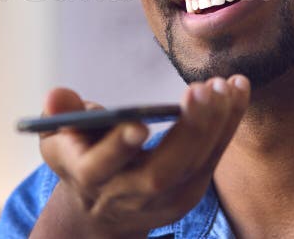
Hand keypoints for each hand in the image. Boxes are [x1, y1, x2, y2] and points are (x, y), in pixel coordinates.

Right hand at [29, 75, 250, 238]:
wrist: (102, 208)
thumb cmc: (79, 155)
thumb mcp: (59, 134)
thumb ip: (62, 113)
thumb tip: (55, 96)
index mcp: (88, 176)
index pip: (102, 166)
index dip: (118, 147)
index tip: (138, 123)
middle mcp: (128, 194)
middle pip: (161, 172)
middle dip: (186, 131)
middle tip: (202, 89)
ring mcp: (163, 200)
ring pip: (196, 165)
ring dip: (217, 122)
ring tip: (227, 84)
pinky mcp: (189, 194)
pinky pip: (213, 158)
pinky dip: (227, 124)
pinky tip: (237, 90)